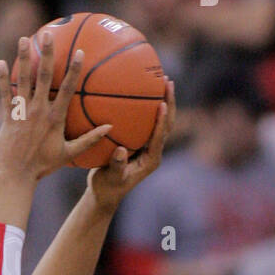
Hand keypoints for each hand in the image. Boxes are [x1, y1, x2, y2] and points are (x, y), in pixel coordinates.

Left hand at [0, 32, 111, 180]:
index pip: (67, 90)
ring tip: (24, 39)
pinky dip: (2, 78)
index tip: (80, 52)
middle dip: (47, 54)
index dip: (74, 71)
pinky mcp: (7, 117)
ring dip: (23, 59)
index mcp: (55, 119)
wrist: (16, 176)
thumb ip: (89, 139)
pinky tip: (0, 62)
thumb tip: (110, 128)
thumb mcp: (68, 154)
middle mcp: (38, 112)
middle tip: (48, 35)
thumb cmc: (43, 166)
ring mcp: (21, 113)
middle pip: (44, 77)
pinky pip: (4, 94)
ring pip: (23, 80)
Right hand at [88, 79, 175, 211]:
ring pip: (162, 120)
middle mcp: (154, 151)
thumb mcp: (110, 178)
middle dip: (169, 102)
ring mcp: (149, 146)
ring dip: (164, 100)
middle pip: (167, 124)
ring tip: (162, 80)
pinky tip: (143, 91)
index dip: (162, 121)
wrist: (105, 193)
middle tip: (167, 82)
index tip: (161, 104)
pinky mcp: (142, 143)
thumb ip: (117, 166)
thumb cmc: (107, 188)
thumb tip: (122, 151)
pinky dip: (149, 106)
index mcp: (151, 160)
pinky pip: (149, 121)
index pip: (159, 137)